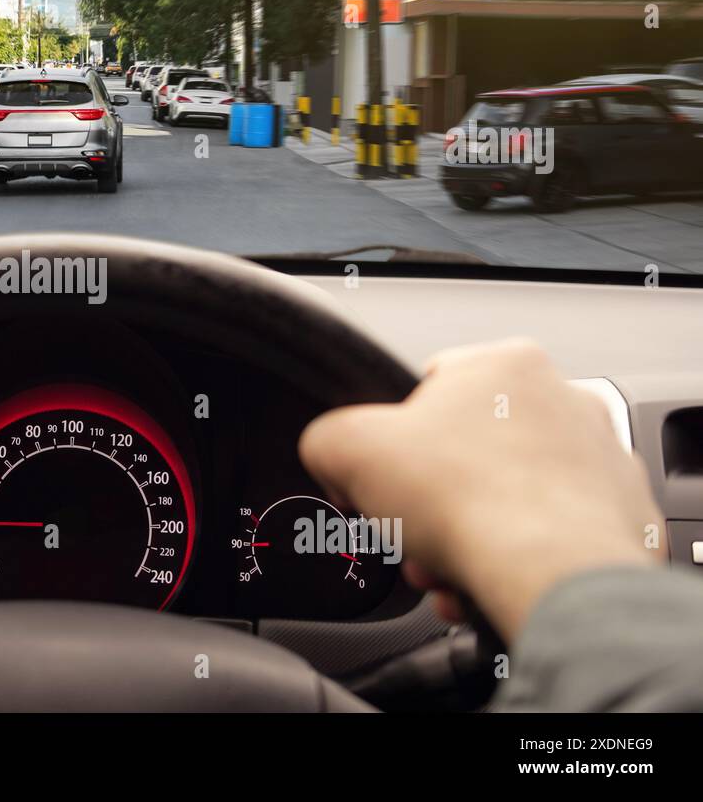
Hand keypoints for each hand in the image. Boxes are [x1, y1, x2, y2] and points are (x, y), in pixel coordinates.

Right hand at [299, 339, 663, 641]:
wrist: (553, 574)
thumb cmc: (469, 500)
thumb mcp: (346, 448)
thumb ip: (325, 437)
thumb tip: (330, 453)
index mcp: (505, 363)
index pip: (428, 390)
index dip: (393, 441)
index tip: (385, 478)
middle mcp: (564, 400)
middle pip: (467, 450)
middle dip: (432, 499)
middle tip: (412, 530)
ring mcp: (599, 458)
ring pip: (506, 497)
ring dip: (466, 535)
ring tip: (445, 566)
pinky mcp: (621, 515)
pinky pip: (548, 535)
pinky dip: (513, 560)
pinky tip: (485, 582)